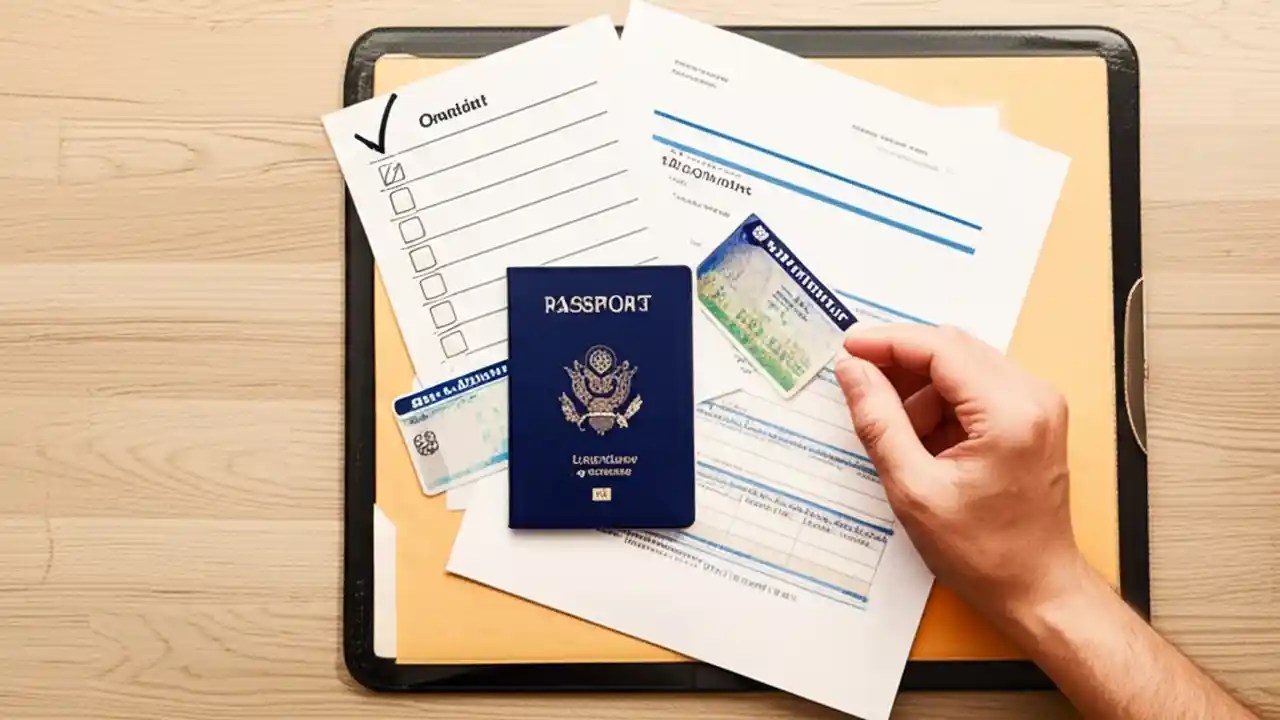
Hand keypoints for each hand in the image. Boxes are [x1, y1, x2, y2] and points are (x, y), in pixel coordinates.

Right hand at [833, 325, 1083, 623]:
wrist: (1036, 588)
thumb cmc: (982, 552)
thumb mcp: (914, 489)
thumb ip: (879, 421)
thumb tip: (852, 371)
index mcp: (1010, 413)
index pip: (941, 349)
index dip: (888, 342)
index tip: (848, 348)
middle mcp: (1033, 397)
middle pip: (954, 349)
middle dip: (901, 362)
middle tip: (857, 381)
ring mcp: (1038, 405)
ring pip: (963, 366)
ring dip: (920, 387)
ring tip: (893, 429)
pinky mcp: (1033, 417)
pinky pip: (977, 388)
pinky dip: (941, 402)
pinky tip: (920, 437)